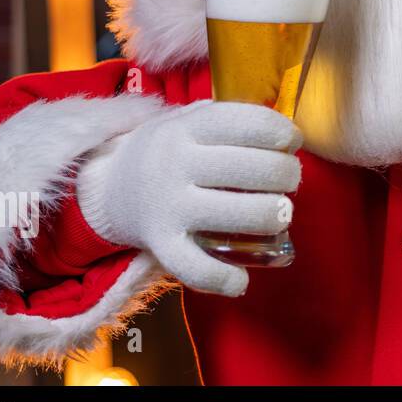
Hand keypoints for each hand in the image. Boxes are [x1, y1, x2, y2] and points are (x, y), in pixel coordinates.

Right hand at [75, 100, 301, 296]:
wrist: (110, 186)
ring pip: (238, 215)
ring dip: (273, 216)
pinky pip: (195, 268)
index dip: (282, 132)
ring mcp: (168, 206)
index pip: (248, 124)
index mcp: (188, 128)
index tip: (290, 141)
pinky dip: (223, 279)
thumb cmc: (173, 150)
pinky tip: (242, 280)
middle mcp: (176, 164)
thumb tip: (288, 139)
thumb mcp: (192, 121)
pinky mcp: (160, 244)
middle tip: (289, 180)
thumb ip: (234, 123)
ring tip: (279, 215)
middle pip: (251, 168)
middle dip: (287, 174)